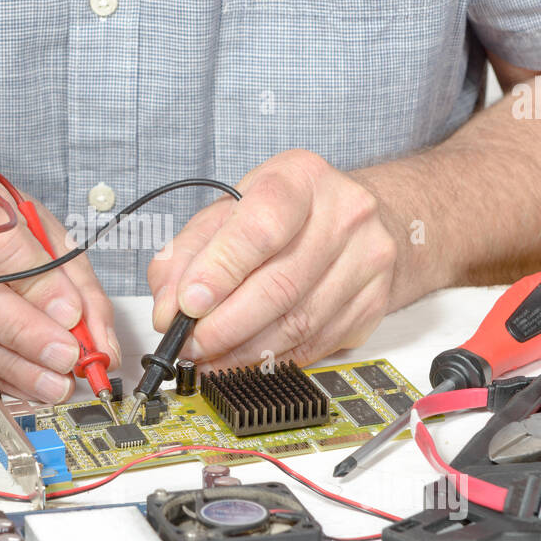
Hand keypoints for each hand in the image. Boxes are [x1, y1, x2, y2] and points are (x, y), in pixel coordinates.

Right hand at [0, 167, 117, 402]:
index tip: (71, 317)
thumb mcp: (37, 229)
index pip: (0, 245)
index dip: (38, 286)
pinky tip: (21, 381)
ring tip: (53, 383)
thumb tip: (99, 339)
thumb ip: (73, 279)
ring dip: (14, 367)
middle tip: (66, 359)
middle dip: (26, 335)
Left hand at [148, 150, 396, 369]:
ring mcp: (367, 261)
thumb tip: (167, 309)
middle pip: (279, 285)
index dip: (219, 272)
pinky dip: (273, 361)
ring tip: (208, 359)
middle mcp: (343, 215)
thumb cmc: (285, 213)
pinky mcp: (373, 303)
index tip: (186, 305)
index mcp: (300, 179)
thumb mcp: (228, 212)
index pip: (260, 228)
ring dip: (243, 352)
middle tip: (188, 345)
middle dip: (223, 326)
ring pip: (297, 324)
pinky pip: (316, 345)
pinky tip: (244, 362)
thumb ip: (187, 253)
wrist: (358, 219)